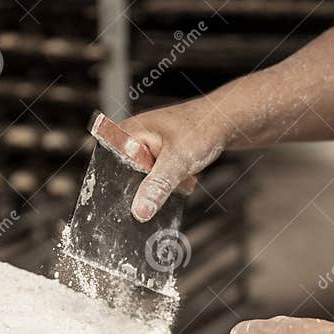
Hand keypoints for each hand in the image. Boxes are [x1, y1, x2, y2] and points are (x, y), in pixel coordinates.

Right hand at [119, 99, 228, 221]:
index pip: (107, 168)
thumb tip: (139, 212)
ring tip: (182, 176)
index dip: (117, 188)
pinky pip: (159, 176)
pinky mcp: (160, 154)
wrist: (226, 121)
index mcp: (125, 133)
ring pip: (146, 180)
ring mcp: (146, 146)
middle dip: (147, 188)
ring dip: (164, 185)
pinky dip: (173, 182)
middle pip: (126, 177)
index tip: (132, 203)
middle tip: (166, 186)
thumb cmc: (202, 129)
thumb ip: (157, 187)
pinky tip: (187, 177)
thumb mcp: (177, 162)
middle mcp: (132, 138)